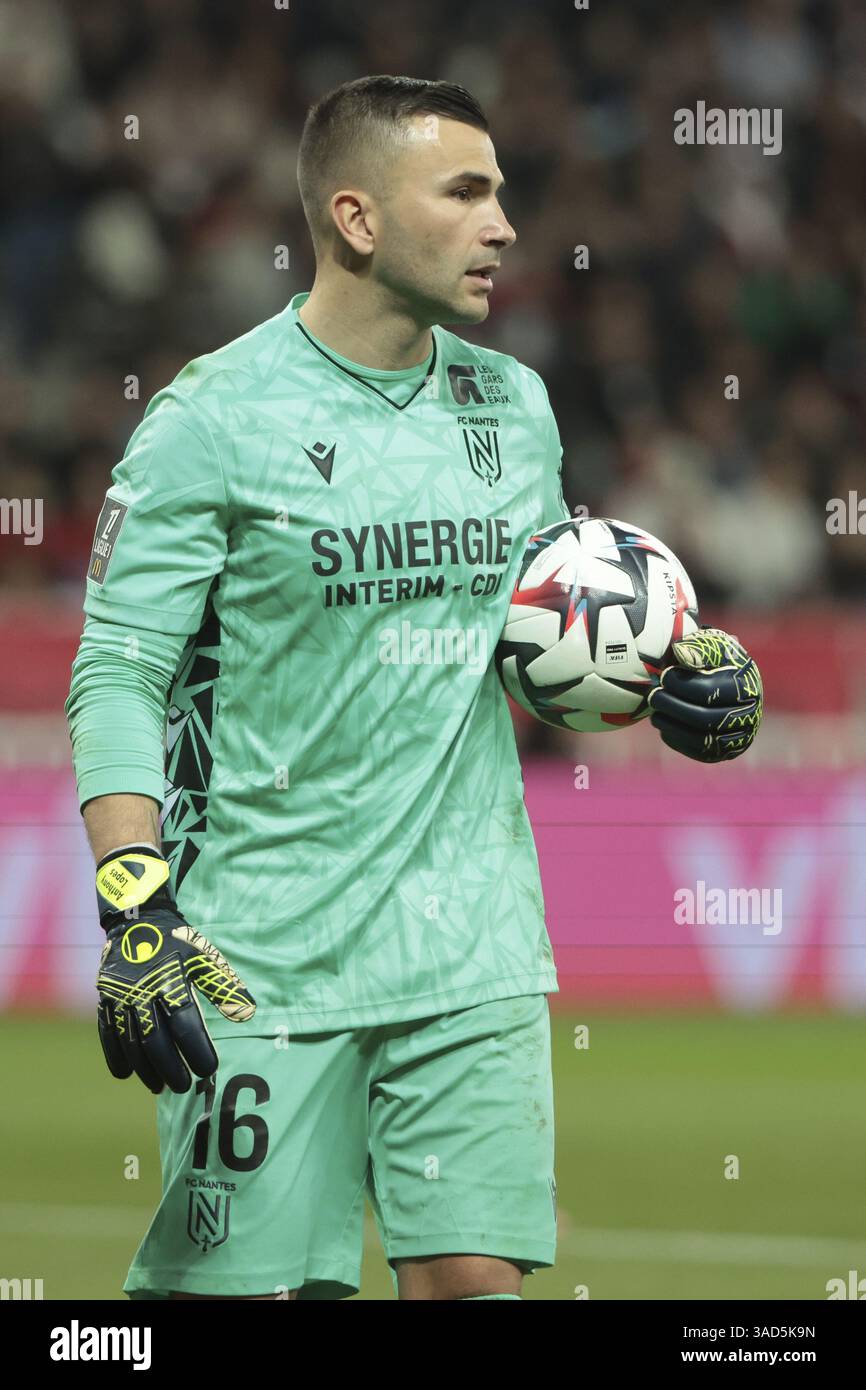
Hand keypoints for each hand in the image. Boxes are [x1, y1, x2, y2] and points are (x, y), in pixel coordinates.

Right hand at [95, 845, 254, 1092]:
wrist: (137, 918)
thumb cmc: (177, 940)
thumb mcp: (204, 956)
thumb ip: (225, 986)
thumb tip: (248, 1013)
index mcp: (171, 981)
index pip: (185, 1025)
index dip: (198, 1050)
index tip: (210, 1070)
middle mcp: (142, 991)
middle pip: (156, 1039)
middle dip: (171, 1067)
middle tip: (185, 1086)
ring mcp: (120, 996)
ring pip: (131, 1041)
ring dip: (145, 1068)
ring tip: (159, 1087)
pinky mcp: (105, 998)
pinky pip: (108, 1032)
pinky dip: (115, 1055)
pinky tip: (125, 1074)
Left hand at [647, 627, 762, 762]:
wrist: (730, 680)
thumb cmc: (715, 660)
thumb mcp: (710, 646)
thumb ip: (696, 648)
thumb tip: (679, 653)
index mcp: (746, 687)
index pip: (709, 692)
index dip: (681, 685)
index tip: (664, 676)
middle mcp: (749, 714)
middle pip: (705, 719)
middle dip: (672, 707)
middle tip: (653, 696)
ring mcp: (740, 736)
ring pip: (703, 740)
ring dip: (672, 727)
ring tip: (654, 714)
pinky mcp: (727, 751)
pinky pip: (701, 753)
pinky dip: (679, 741)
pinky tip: (664, 728)